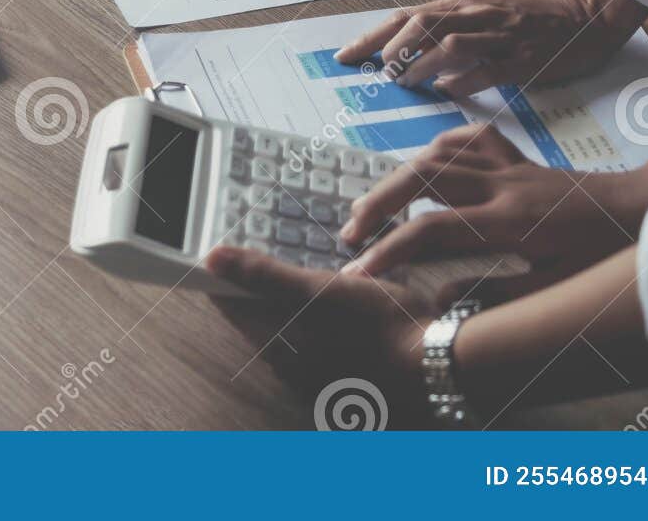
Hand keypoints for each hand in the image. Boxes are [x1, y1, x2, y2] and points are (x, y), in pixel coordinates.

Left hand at [205, 246, 436, 425]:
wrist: (435, 367)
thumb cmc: (376, 324)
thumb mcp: (317, 289)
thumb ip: (263, 275)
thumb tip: (211, 259)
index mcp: (277, 346)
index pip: (232, 309)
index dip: (227, 281)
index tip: (230, 260)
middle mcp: (291, 372)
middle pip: (260, 327)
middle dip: (261, 298)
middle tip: (273, 268)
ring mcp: (320, 384)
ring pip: (293, 342)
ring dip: (296, 317)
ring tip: (314, 291)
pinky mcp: (348, 388)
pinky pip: (322, 357)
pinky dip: (325, 335)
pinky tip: (347, 322)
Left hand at [335, 0, 647, 99]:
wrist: (586, 11)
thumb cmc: (535, 11)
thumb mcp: (487, 6)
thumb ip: (452, 25)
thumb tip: (417, 49)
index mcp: (466, 2)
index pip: (407, 15)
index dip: (373, 35)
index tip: (346, 56)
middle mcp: (477, 14)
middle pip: (421, 23)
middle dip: (392, 48)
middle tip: (380, 71)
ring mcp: (500, 36)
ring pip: (448, 43)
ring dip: (421, 64)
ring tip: (406, 81)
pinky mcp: (523, 59)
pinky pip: (487, 69)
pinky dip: (462, 81)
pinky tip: (448, 90)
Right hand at [337, 124, 647, 277]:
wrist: (645, 210)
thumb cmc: (606, 256)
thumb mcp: (558, 288)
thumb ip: (498, 296)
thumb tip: (440, 301)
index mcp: (512, 223)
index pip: (432, 230)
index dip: (389, 251)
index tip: (359, 272)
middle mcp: (504, 186)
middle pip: (421, 178)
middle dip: (377, 202)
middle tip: (350, 233)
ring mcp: (510, 166)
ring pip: (438, 152)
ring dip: (399, 176)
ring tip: (376, 205)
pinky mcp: (518, 157)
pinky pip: (469, 137)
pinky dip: (440, 146)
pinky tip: (426, 164)